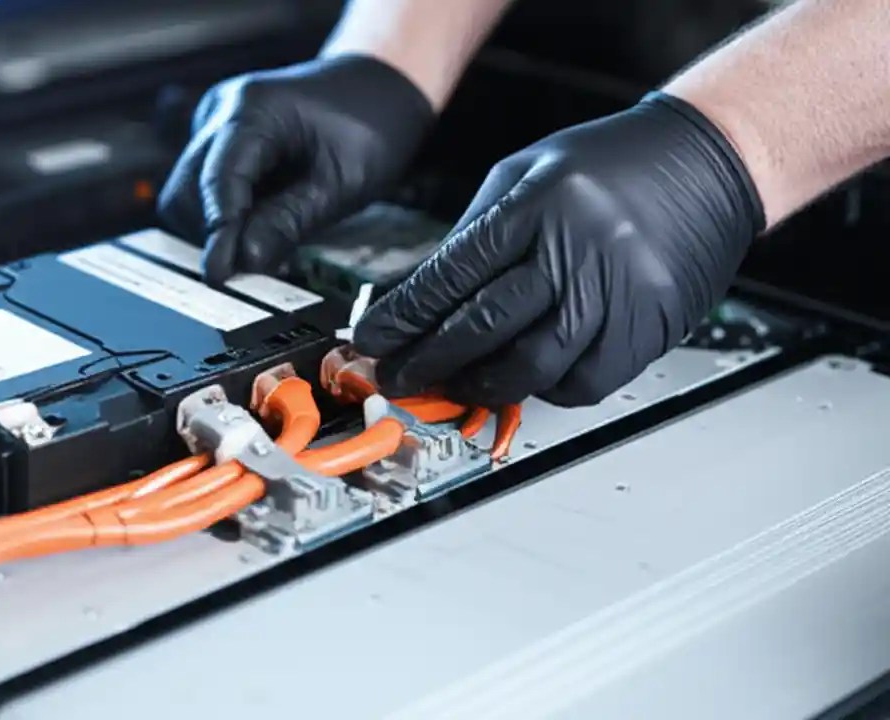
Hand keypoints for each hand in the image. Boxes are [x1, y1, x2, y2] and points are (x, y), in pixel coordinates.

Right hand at [157, 55, 433, 282]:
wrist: (380, 89)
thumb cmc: (371, 129)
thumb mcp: (343, 183)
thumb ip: (290, 221)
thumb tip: (244, 260)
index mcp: (253, 108)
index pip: (218, 179)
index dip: (216, 232)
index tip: (218, 275)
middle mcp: (223, 110)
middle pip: (187, 188)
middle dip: (213, 232)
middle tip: (253, 268)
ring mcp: (217, 123)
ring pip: (188, 193)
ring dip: (218, 227)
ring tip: (268, 241)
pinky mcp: (220, 142)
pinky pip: (204, 188)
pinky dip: (227, 215)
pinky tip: (263, 224)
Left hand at [353, 93, 763, 406]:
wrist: (711, 159)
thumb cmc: (611, 164)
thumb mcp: (527, 173)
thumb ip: (476, 233)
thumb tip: (420, 294)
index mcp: (537, 204)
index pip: (452, 272)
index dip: (405, 314)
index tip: (374, 339)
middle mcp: (577, 248)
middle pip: (485, 325)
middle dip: (429, 360)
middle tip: (398, 378)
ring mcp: (618, 291)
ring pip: (533, 364)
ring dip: (482, 385)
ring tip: (455, 384)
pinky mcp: (650, 325)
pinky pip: (585, 382)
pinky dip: (546, 389)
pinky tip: (525, 378)